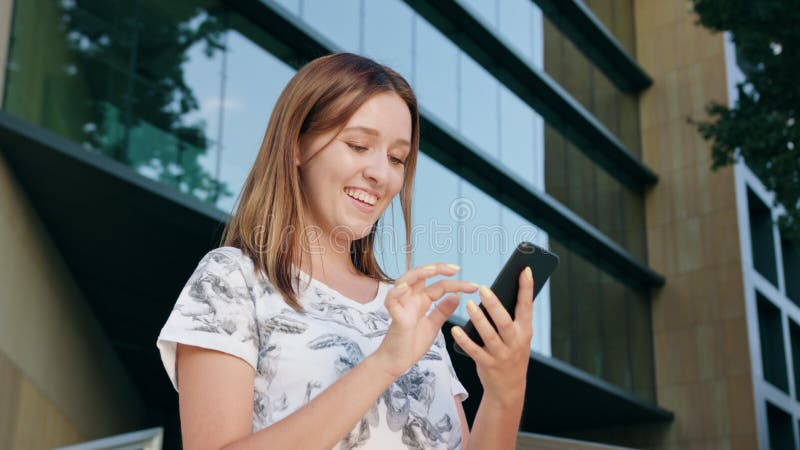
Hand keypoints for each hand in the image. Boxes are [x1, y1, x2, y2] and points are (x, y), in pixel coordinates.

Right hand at [372, 263, 478, 377]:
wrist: (396, 363)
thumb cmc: (411, 344)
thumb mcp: (433, 325)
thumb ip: (443, 311)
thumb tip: (457, 296)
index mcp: (420, 301)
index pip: (439, 285)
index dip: (456, 283)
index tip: (474, 286)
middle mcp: (411, 300)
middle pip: (421, 276)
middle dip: (437, 268)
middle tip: (456, 269)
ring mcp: (402, 306)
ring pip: (405, 281)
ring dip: (418, 273)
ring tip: (433, 270)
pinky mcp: (395, 318)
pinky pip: (391, 300)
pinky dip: (396, 292)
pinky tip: (405, 287)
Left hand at [451, 267, 533, 407]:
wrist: (509, 387)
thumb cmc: (511, 352)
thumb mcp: (519, 336)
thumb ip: (513, 317)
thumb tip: (502, 289)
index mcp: (525, 331)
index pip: (526, 306)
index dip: (526, 288)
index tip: (524, 270)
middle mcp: (515, 342)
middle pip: (504, 322)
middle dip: (495, 305)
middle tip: (484, 289)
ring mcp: (502, 355)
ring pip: (489, 336)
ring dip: (478, 320)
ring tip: (468, 305)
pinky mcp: (488, 364)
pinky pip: (474, 351)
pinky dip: (464, 340)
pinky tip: (455, 329)